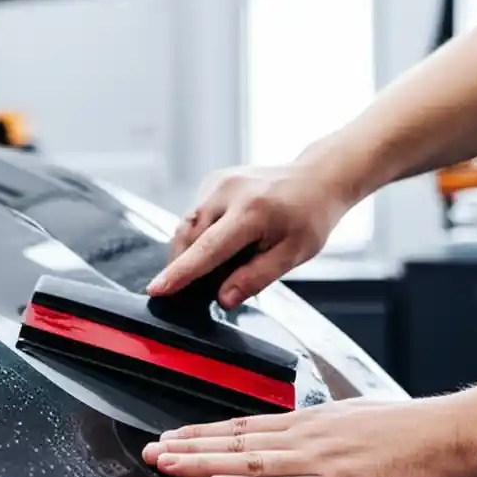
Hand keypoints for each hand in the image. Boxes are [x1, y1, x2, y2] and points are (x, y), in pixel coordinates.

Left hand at [140, 398, 476, 476]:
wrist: (455, 437)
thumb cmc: (414, 432)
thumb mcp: (355, 420)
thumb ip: (323, 431)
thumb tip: (302, 434)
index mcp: (309, 423)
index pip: (243, 427)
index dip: (202, 434)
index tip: (170, 437)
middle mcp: (305, 437)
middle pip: (234, 442)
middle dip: (187, 447)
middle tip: (149, 450)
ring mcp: (318, 461)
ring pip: (248, 462)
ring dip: (202, 462)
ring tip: (166, 462)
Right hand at [146, 161, 358, 308]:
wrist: (318, 178)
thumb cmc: (310, 218)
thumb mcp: (293, 254)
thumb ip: (256, 277)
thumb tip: (222, 298)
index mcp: (252, 211)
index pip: (208, 249)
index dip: (181, 273)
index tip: (157, 289)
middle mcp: (229, 191)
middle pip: (190, 236)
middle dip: (184, 265)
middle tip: (196, 290)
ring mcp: (218, 181)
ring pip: (187, 225)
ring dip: (190, 251)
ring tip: (212, 266)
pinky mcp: (212, 180)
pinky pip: (194, 214)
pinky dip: (198, 235)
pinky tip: (218, 242)